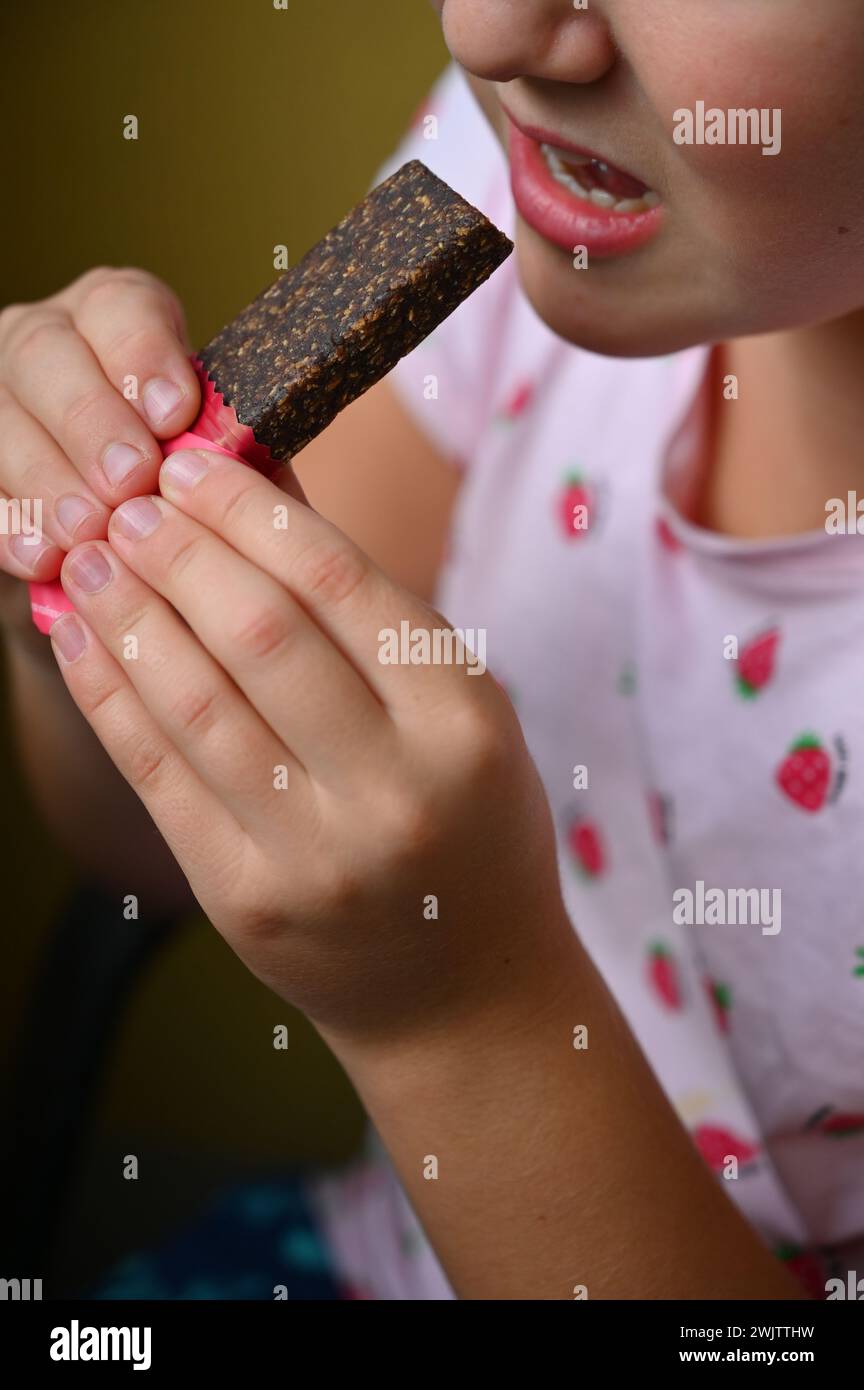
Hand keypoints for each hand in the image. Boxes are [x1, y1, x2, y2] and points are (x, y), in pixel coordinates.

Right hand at [0, 266, 200, 606]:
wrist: (128, 504)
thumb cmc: (190, 468)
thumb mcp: (217, 443)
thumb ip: (229, 450)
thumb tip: (243, 476)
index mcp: (117, 315)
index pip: (121, 309)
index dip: (144, 359)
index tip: (175, 416)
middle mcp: (49, 339)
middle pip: (46, 357)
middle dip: (89, 423)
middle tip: (128, 482)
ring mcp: (2, 395)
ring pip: (2, 419)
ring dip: (46, 481)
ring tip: (88, 531)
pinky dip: (10, 526)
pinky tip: (42, 558)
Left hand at [47, 450, 568, 1044]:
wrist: (466, 991)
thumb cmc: (470, 824)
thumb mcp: (462, 711)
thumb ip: (369, 614)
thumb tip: (261, 490)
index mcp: (466, 724)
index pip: (341, 585)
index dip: (252, 510)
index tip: (195, 461)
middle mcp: (395, 790)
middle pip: (258, 634)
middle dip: (179, 549)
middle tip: (131, 497)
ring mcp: (316, 855)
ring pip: (195, 701)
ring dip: (127, 611)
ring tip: (89, 552)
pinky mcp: (245, 900)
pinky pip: (158, 774)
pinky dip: (109, 692)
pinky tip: (81, 637)